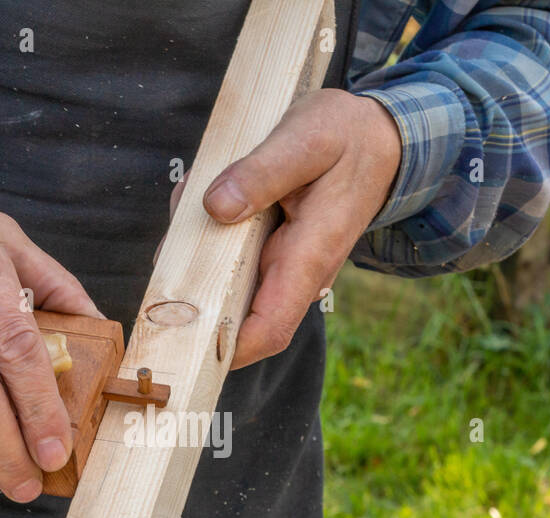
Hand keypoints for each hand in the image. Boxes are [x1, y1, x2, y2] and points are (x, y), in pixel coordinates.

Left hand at [202, 89, 401, 368]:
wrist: (381, 138)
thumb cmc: (347, 138)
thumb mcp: (307, 139)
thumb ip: (262, 172)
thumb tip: (216, 208)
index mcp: (309, 256)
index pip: (270, 330)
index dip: (226, 349)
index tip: (184, 340)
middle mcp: (296, 274)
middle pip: (235, 317)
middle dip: (192, 295)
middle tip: (168, 251)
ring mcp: (283, 267)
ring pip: (223, 285)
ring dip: (194, 254)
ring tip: (195, 193)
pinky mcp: (271, 253)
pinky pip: (228, 261)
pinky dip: (205, 235)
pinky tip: (206, 193)